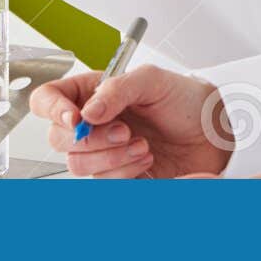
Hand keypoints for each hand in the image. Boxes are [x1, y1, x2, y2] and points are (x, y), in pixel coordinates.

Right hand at [29, 66, 231, 178]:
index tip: (75, 119)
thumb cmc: (182, 99)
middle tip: (125, 130)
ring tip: (142, 144)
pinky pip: (103, 181)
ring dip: (111, 157)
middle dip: (91, 138)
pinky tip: (146, 157)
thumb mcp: (152, 80)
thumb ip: (117, 89)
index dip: (52, 109)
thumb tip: (88, 111)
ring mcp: (101, 151)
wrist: (211, 133)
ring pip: (78, 164)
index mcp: (90, 92)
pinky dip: (125, 171)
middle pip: (58, 138)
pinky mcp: (116, 175)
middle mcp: (90, 122)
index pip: (48, 99)